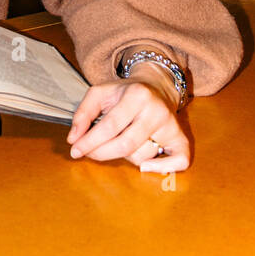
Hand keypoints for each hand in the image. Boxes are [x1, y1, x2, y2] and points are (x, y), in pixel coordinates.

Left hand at [66, 79, 189, 172]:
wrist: (156, 86)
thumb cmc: (124, 93)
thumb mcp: (100, 93)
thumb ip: (83, 113)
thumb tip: (73, 139)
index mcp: (137, 95)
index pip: (110, 126)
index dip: (90, 141)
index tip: (75, 150)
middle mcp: (157, 110)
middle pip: (125, 145)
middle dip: (101, 153)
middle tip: (86, 153)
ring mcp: (171, 126)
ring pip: (142, 156)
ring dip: (123, 156)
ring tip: (119, 141)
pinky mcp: (181, 139)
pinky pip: (178, 162)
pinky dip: (162, 169)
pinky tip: (145, 167)